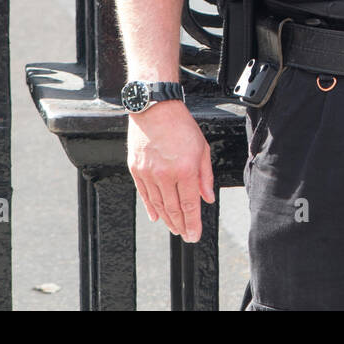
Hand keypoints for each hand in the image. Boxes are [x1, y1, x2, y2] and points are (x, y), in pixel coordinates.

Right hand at [126, 100, 215, 242]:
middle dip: (181, 225)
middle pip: (173, 208)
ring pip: (158, 204)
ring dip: (167, 219)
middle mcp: (166, 174)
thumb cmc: (181, 125)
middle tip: (186, 235)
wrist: (155, 108)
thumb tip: (208, 197)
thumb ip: (205, 176)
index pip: (190, 204)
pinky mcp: (136, 169)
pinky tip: (156, 217)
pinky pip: (144, 194)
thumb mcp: (202, 148)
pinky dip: (150, 208)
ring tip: (174, 228)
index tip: (195, 235)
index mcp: (186, 169)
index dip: (193, 223)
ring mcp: (149, 173)